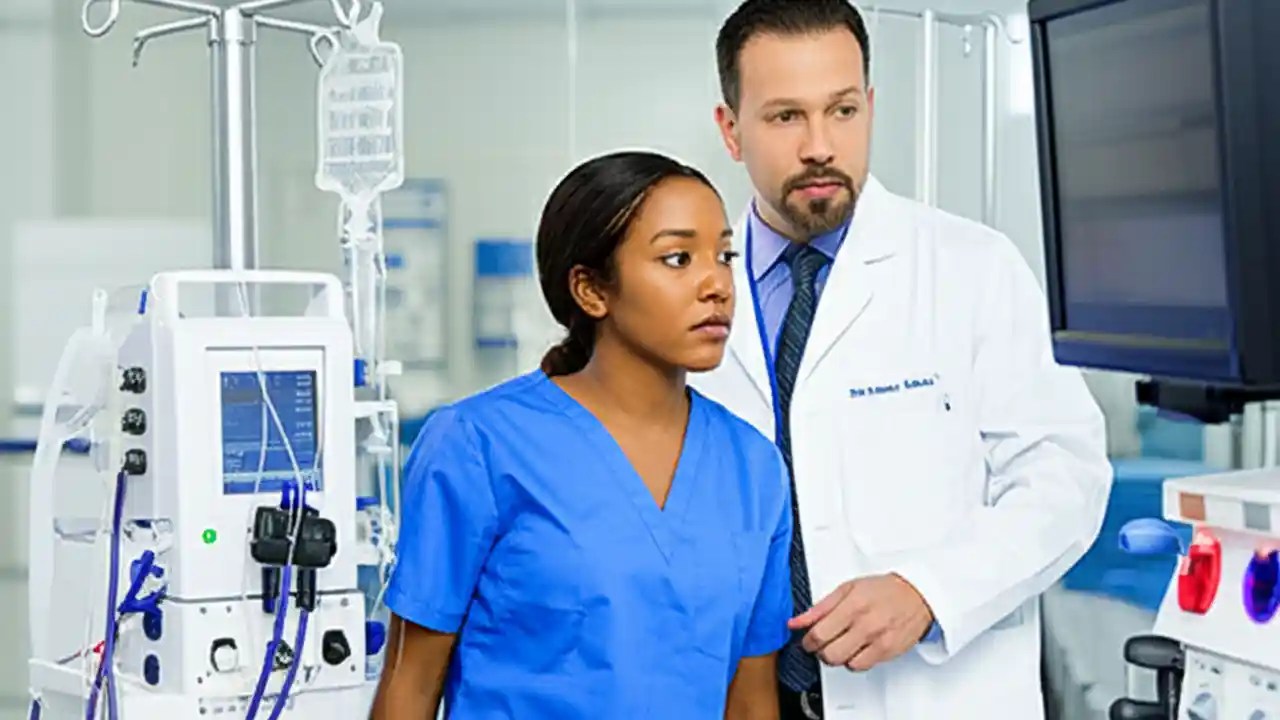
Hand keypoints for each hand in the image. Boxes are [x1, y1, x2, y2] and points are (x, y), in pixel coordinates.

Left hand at [787, 573, 933, 671]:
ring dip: (837, 657)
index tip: (808, 639)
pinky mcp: (887, 652)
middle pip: (829, 653)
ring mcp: (878, 640)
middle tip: (823, 644)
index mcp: (852, 605)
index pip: (819, 634)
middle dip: (820, 651)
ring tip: (841, 644)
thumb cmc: (882, 590)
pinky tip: (856, 649)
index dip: (808, 640)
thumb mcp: (847, 589)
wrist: (916, 595)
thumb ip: (819, 608)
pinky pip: (861, 666)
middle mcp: (865, 624)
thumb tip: (795, 622)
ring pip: (844, 663)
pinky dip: (854, 661)